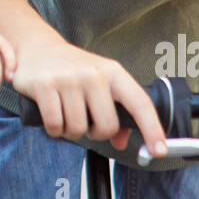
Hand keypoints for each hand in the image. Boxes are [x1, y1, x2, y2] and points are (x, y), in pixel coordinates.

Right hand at [11, 30, 166, 155]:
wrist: (38, 47)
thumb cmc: (74, 70)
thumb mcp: (100, 84)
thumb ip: (115, 112)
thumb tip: (121, 141)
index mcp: (113, 72)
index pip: (139, 103)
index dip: (152, 129)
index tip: (159, 150)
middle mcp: (94, 74)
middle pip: (106, 126)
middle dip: (95, 133)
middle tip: (86, 121)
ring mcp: (68, 79)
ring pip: (77, 129)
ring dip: (70, 131)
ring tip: (66, 114)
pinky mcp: (45, 86)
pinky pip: (55, 126)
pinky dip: (54, 129)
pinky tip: (52, 115)